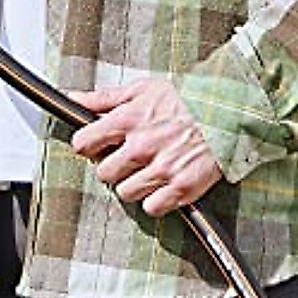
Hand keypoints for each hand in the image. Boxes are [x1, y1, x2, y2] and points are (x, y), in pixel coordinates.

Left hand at [69, 79, 221, 217]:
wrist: (224, 113)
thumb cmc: (182, 100)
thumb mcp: (140, 89)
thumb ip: (103, 98)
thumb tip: (73, 99)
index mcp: (127, 119)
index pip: (84, 143)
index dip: (86, 144)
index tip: (94, 145)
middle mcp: (141, 146)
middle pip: (103, 173)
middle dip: (112, 166)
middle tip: (127, 158)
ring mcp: (160, 169)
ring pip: (125, 193)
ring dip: (132, 184)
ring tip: (147, 169)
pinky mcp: (180, 188)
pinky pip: (151, 208)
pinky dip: (155, 199)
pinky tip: (161, 182)